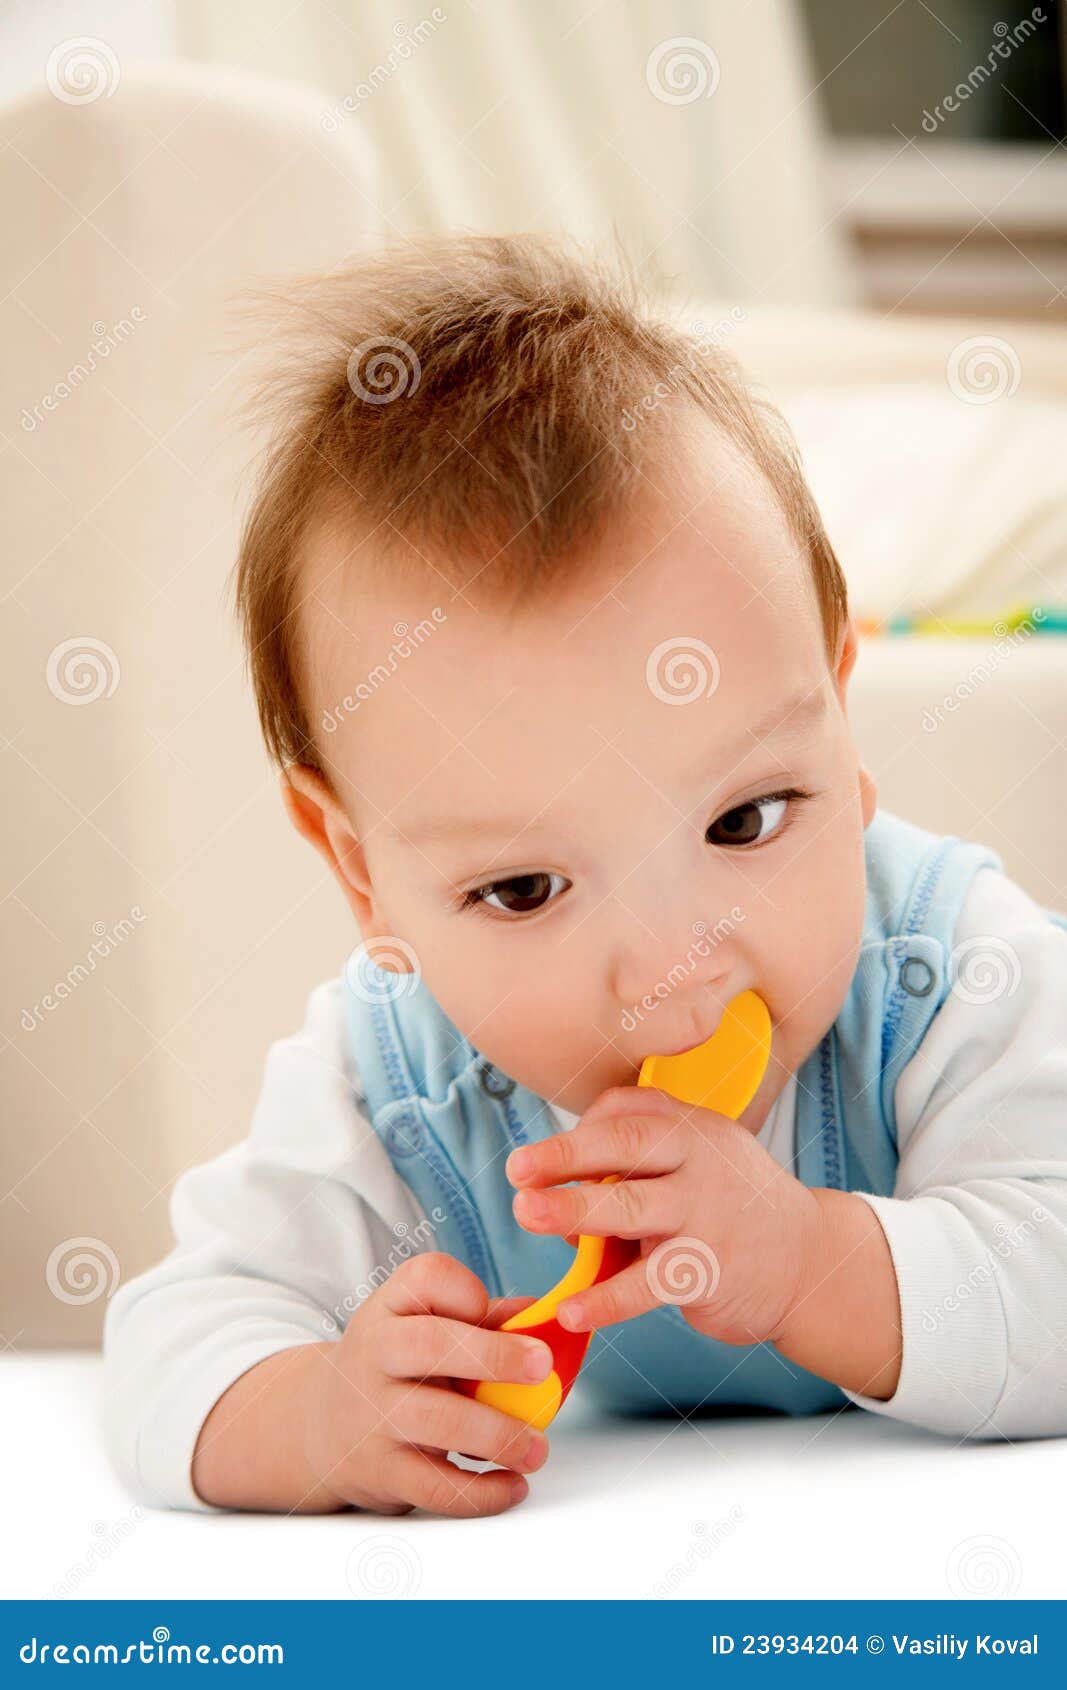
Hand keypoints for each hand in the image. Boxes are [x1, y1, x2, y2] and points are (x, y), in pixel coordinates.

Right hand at [300, 1253, 554, 1515]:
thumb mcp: (424, 1325)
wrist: (323, 1423)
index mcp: (392, 1307)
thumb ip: (485, 1320)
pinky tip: (512, 1485)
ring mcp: (374, 1414)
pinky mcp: (381, 1471)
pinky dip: (481, 1493)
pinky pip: (435, 1487)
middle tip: (543, 1367)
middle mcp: (376, 1353)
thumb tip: (546, 1317)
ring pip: (437, 1421)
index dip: (463, 1289)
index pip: (426, 1277)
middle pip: (431, 1344)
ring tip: (536, 1448)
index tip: (488, 1307)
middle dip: (493, 1355)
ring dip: (498, 1435)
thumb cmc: (397, 1365)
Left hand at [505, 1085, 823, 1349]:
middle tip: (517, 1168)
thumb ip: (631, 1174)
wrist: (811, 1262)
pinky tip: (572, 1310)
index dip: (577, 1132)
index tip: (540, 1160)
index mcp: (691, 1127)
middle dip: (565, 1154)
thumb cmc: (730, 1210)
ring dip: (574, 1210)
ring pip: (631, 1205)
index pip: (624, 1111)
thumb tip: (555, 1202)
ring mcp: (706, 1214)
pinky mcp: (708, 1270)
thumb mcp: (694, 1168)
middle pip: (625, 1145)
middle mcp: (699, 1161)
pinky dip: (606, 1299)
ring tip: (526, 1215)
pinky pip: (647, 1283)